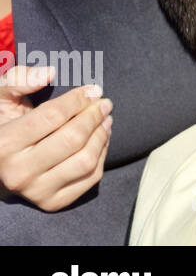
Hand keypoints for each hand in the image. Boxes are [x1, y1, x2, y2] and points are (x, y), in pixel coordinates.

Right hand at [0, 65, 111, 211]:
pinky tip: (101, 138)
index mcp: (3, 144)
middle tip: (105, 103)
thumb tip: (49, 73)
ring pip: (84, 160)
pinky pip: (90, 178)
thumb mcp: (2, 97)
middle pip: (72, 139)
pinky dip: (102, 155)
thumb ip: (19, 79)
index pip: (53, 116)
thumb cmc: (4, 122)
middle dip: (94, 116)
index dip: (79, 99)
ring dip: (102, 135)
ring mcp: (35, 191)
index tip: (94, 89)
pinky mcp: (53, 202)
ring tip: (106, 118)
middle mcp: (17, 173)